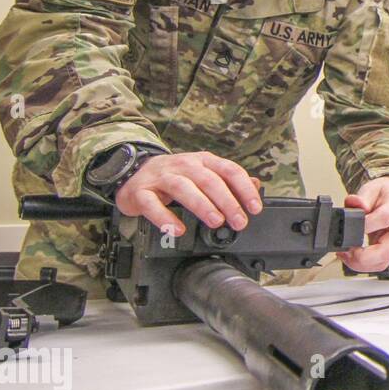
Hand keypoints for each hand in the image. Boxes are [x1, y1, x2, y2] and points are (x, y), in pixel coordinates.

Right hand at [115, 151, 262, 236]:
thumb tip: (255, 184)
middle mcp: (184, 165)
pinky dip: (165, 217)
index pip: (229, 170)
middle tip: (239, 221)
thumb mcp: (203, 173)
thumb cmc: (174, 176)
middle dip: (227, 201)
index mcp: (203, 161)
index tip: (255, 208)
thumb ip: (228, 180)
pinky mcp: (141, 191)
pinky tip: (178, 229)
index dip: (244, 189)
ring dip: (202, 205)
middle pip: (209, 180)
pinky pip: (152, 204)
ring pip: (183, 187)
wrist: (132, 173)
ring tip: (216, 221)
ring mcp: (161, 177)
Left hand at [338, 176, 388, 272]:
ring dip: (360, 264)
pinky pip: (379, 265)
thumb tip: (354, 203)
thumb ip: (363, 197)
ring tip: (346, 253)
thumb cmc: (387, 194)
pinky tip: (352, 257)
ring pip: (382, 263)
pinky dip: (363, 265)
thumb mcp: (375, 188)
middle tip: (345, 249)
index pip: (384, 219)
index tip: (348, 227)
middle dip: (360, 256)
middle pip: (385, 251)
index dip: (365, 225)